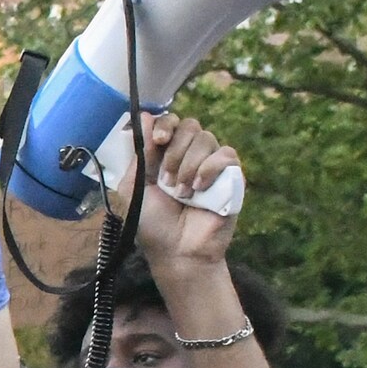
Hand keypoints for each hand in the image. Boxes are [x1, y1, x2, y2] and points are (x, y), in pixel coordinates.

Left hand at [130, 113, 240, 273]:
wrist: (176, 251)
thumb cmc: (152, 224)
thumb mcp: (135, 187)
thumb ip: (140, 153)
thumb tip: (146, 116)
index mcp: (164, 155)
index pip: (171, 122)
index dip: (165, 125)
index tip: (158, 142)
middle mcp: (189, 155)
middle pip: (190, 125)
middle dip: (175, 150)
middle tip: (167, 180)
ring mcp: (211, 164)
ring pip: (207, 138)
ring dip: (189, 165)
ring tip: (182, 192)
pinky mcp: (231, 176)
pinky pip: (226, 154)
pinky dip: (210, 169)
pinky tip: (200, 189)